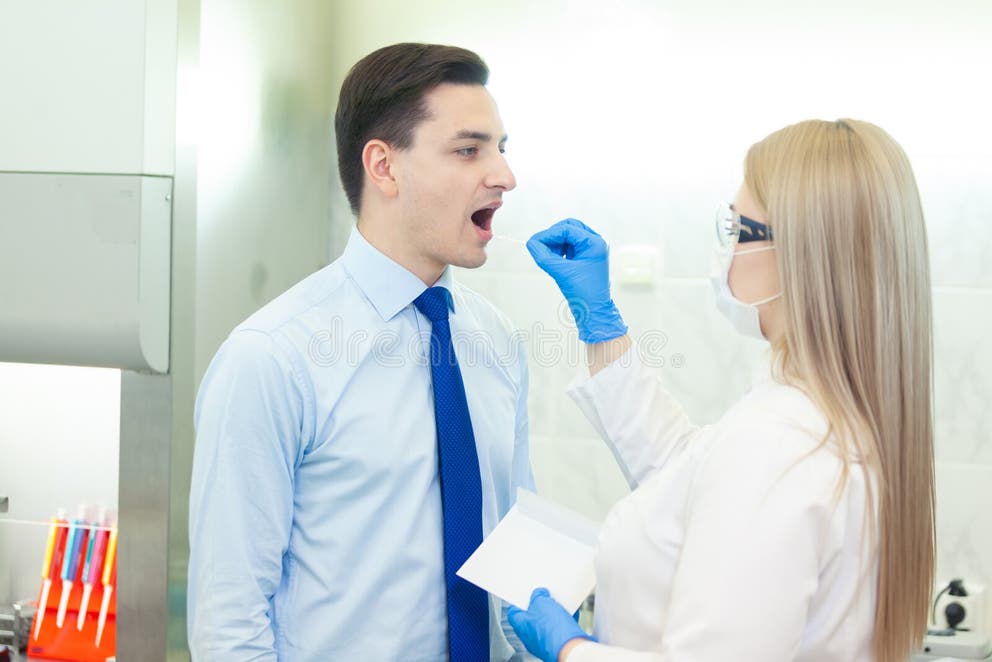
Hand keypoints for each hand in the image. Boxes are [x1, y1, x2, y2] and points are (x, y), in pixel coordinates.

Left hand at [507, 588, 593, 661]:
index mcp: (521, 627)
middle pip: (532, 618)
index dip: (519, 602)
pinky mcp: (558, 645)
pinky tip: (570, 614)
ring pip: (547, 624)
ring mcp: (544, 642)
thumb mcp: (541, 601)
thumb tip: (540, 594)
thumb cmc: (551, 628)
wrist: (570, 648)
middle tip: (545, 597)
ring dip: (553, 614)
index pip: (514, 613)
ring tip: (560, 604)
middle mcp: (530, 637)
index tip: (526, 595)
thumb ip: (538, 595)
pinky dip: (564, 622)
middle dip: (539, 606)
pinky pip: (559, 631)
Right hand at [526, 219, 627, 342]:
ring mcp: (591, 249)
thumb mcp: (561, 272)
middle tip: (540, 247)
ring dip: (555, 243)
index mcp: (595, 243)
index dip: (549, 234)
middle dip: (553, 236)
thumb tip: (531, 243)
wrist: (594, 311)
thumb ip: (544, 256)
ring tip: (547, 255)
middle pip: (569, 227)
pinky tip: (553, 258)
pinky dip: (559, 249)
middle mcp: (595, 243)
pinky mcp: (585, 257)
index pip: (567, 229)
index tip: (534, 242)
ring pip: (568, 236)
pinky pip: (569, 246)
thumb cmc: (584, 293)